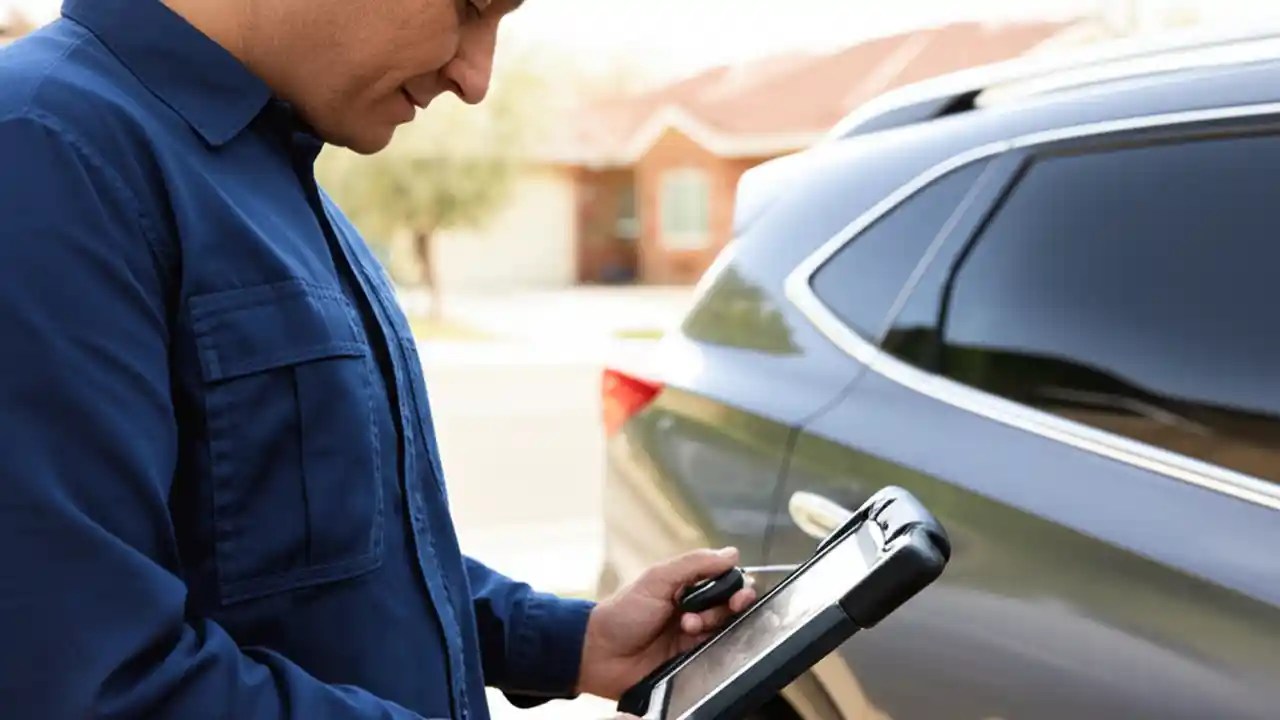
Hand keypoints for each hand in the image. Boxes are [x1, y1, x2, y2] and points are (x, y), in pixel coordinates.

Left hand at [577, 547, 756, 700]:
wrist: (600, 654)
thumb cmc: (623, 613)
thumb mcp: (657, 579)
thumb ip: (694, 564)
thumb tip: (731, 554)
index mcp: (686, 586)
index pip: (724, 581)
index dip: (736, 585)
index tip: (739, 590)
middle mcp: (694, 610)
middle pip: (730, 607)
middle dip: (729, 606)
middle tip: (723, 608)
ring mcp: (693, 637)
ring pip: (725, 630)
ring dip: (713, 624)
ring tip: (688, 626)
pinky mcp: (692, 661)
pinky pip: (715, 654)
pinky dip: (713, 647)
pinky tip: (694, 642)